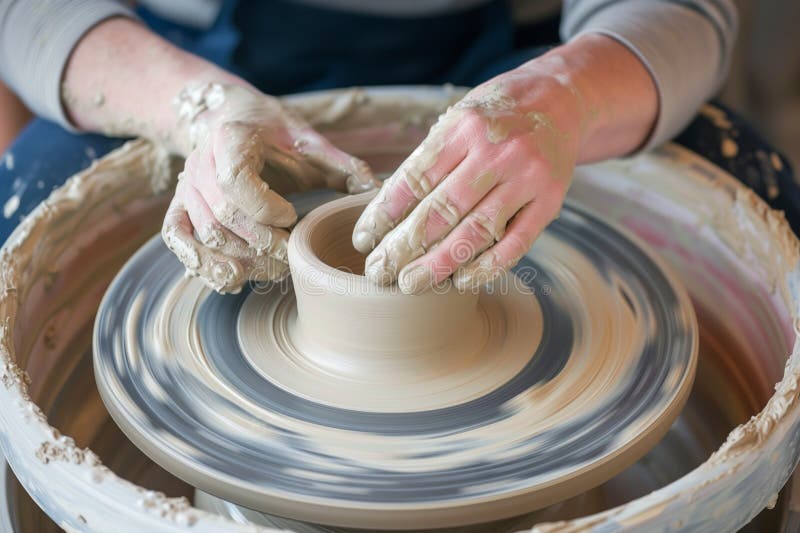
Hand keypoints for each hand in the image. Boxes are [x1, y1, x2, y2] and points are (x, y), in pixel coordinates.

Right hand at [162, 83, 376, 292]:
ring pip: (206, 234)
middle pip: (223, 216)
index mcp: (231, 139)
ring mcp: (186, 187)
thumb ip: (340, 164)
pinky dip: (202, 264)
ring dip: (240, 260)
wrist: (226, 119)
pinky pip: (177, 239)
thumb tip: (374, 192)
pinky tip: (232, 277)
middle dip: (260, 243)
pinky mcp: (180, 206)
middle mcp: (200, 163)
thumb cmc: (273, 134)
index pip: (235, 180)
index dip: (264, 207)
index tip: (291, 217)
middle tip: (291, 258)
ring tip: (272, 269)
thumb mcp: (308, 140)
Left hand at [352, 74, 580, 293]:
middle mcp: (496, 151)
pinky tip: (460, 280)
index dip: (384, 214)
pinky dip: (487, 266)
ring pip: (476, 230)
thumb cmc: (496, 114)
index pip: (415, 179)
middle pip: (441, 209)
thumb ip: (431, 159)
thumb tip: (389, 214)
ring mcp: (527, 177)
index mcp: (463, 127)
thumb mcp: (459, 118)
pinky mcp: (551, 201)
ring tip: (410, 284)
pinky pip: (516, 243)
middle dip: (404, 247)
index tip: (364, 240)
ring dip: (439, 263)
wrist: (562, 97)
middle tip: (379, 272)